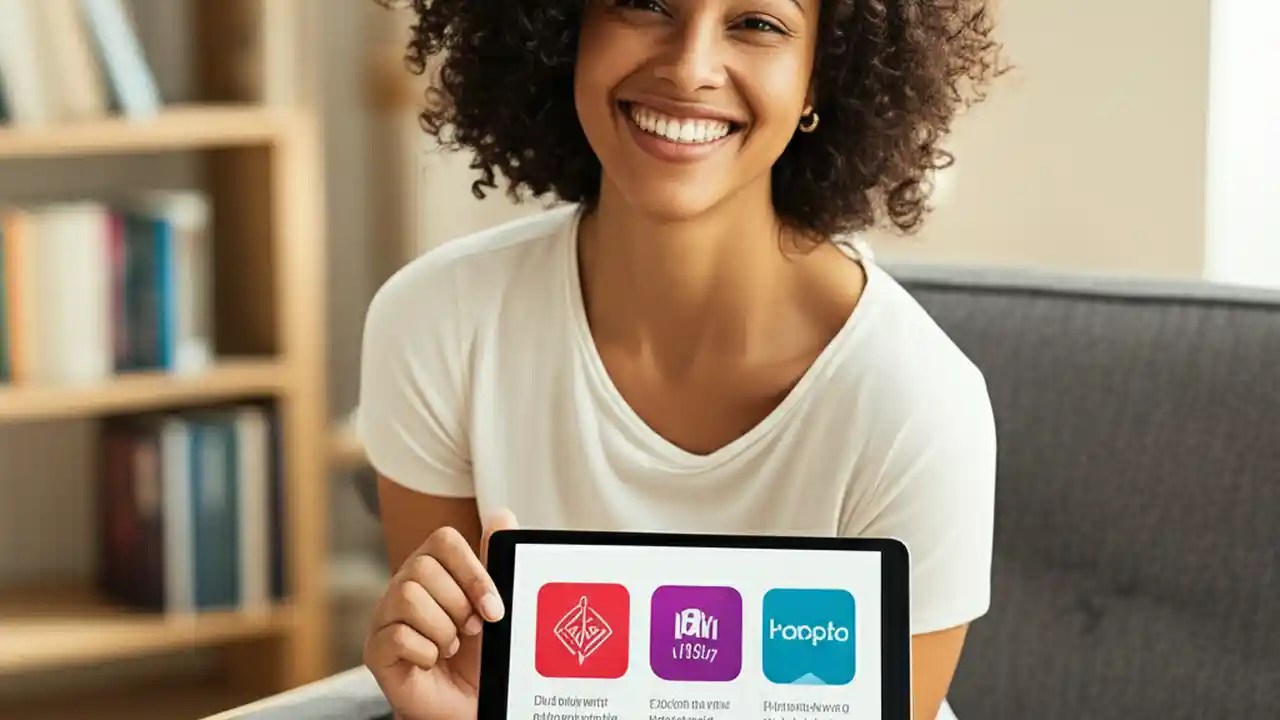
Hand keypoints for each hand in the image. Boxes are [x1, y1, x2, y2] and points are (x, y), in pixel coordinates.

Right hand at [364, 508, 518, 719]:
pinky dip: (427, 653)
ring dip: (442, 630)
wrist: (467, 706)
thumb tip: (502, 515)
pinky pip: (398, 636)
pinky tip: (433, 662)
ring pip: (408, 597)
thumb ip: (496, 562)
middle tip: (470, 632)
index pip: (443, 541)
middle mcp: (403, 586)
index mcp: (433, 570)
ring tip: (451, 648)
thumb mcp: (495, 608)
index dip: (471, 571)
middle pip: (422, 568)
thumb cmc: (478, 657)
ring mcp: (384, 617)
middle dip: (458, 606)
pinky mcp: (375, 650)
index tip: (492, 607)